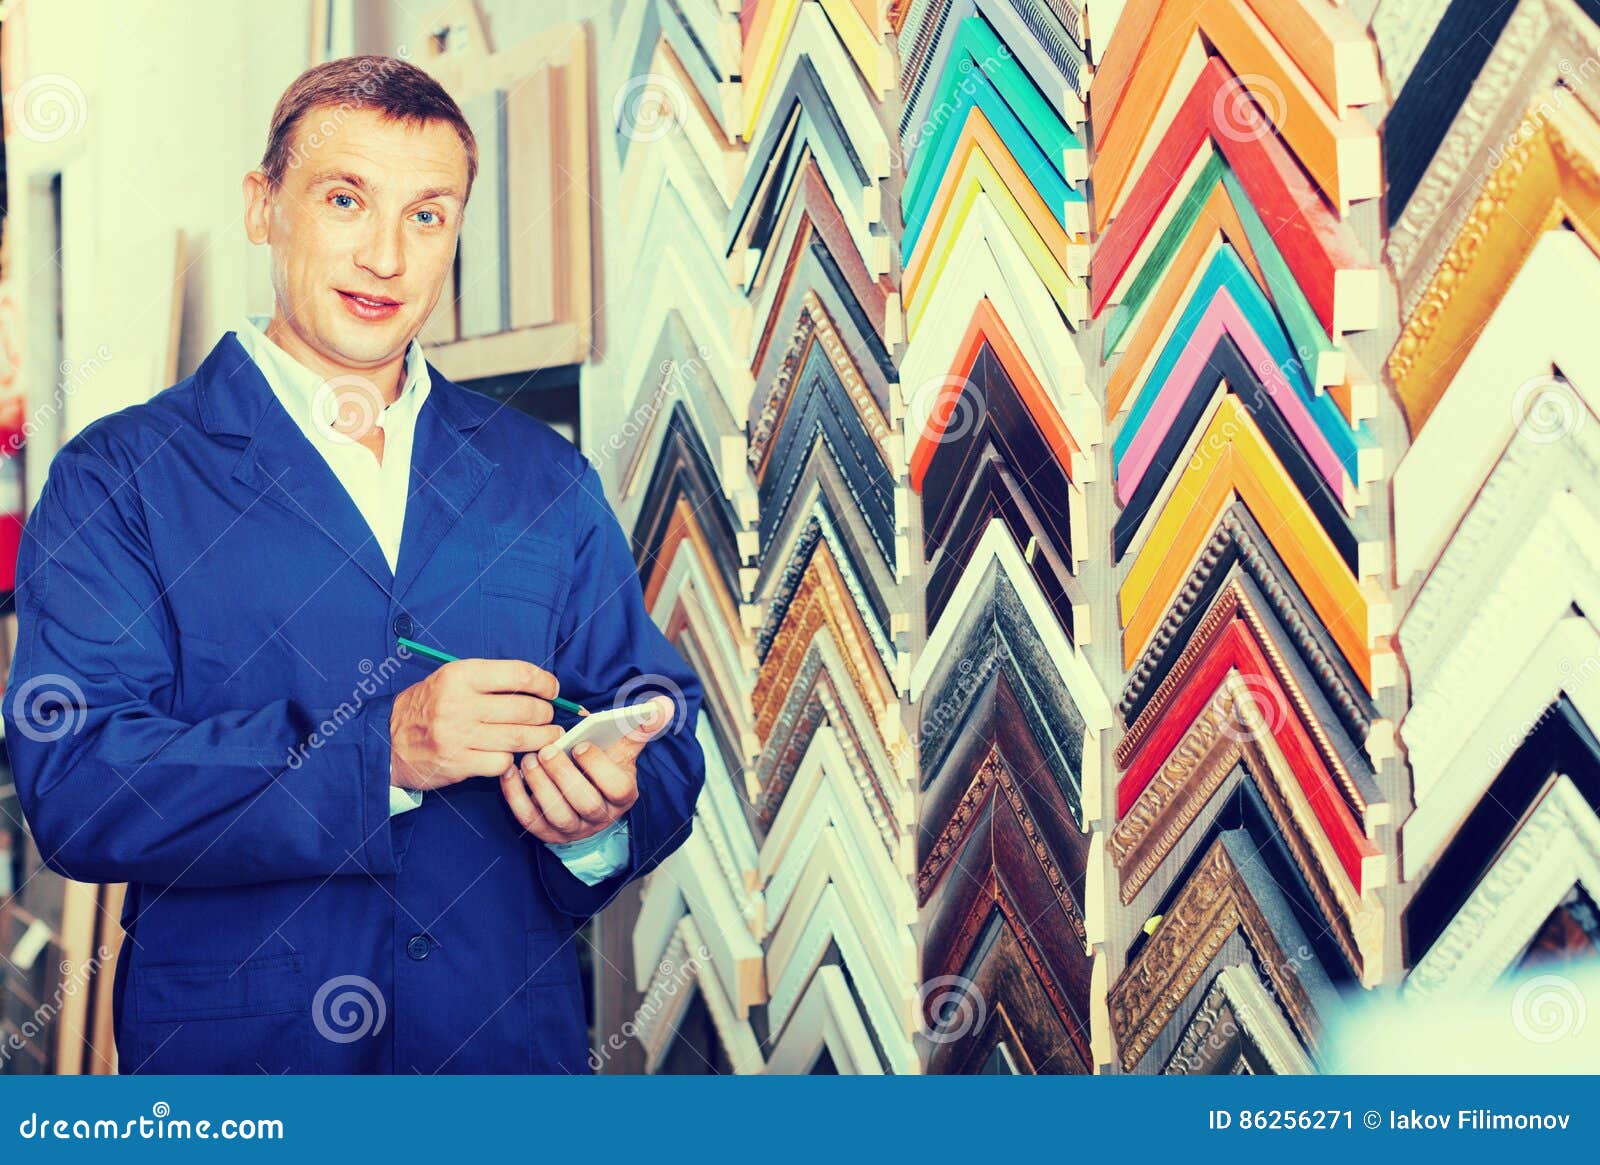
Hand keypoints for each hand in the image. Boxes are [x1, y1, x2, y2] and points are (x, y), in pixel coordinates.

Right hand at [390, 659, 564, 791]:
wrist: (387, 741)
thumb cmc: (428, 706)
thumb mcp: (450, 679)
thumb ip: (490, 679)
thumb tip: (538, 685)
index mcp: (460, 675)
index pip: (519, 675)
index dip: (545, 683)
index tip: (552, 690)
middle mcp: (459, 703)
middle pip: (526, 709)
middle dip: (547, 714)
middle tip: (549, 717)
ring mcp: (458, 736)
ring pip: (520, 738)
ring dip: (542, 739)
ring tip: (548, 736)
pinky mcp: (458, 764)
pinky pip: (503, 763)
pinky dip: (513, 760)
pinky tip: (512, 755)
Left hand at [500, 696, 675, 843]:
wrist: (586, 797)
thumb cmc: (604, 765)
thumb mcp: (623, 748)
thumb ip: (642, 726)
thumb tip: (661, 704)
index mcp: (622, 794)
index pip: (617, 788)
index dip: (598, 767)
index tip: (580, 745)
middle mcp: (600, 816)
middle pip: (585, 803)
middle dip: (564, 776)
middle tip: (547, 750)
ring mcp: (573, 828)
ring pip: (557, 815)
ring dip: (540, 786)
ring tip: (528, 759)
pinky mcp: (547, 833)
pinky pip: (530, 820)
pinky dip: (516, 797)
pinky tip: (511, 772)